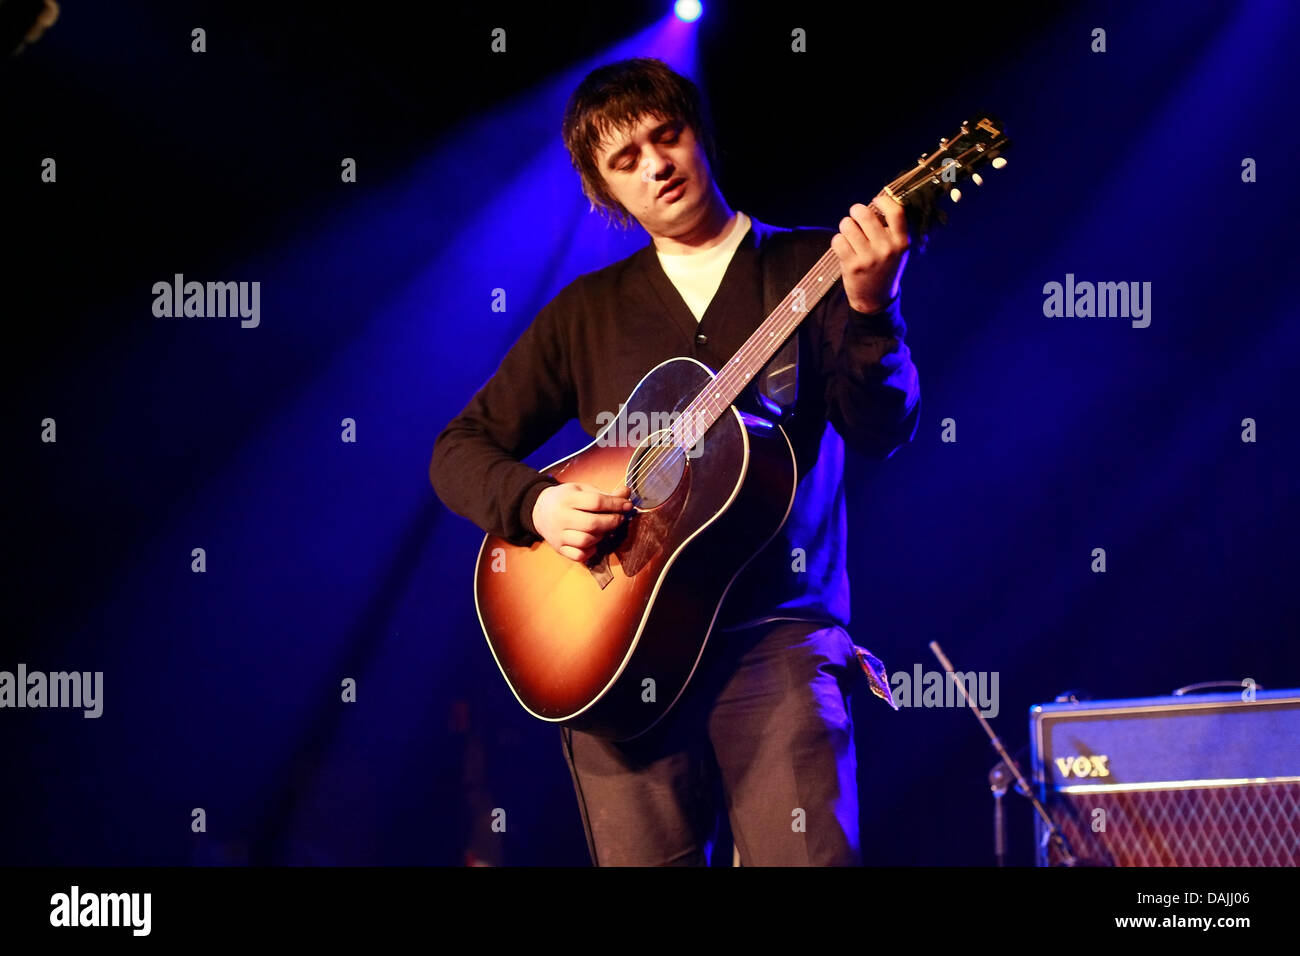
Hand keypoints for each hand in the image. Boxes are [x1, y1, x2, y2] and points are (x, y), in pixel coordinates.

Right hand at [531, 482, 633, 562]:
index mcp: (567, 498)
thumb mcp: (582, 490)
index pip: (596, 502)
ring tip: (604, 530)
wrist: (540, 510)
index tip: (627, 505)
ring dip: (601, 537)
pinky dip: (590, 551)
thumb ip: (605, 494)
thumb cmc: (566, 499)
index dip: (615, 505)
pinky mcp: (558, 548)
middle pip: (592, 524)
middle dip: (612, 522)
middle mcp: (561, 517)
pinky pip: (578, 555)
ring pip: (586, 541)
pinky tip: (593, 543)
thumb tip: (626, 493)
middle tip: (619, 519)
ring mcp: (558, 535)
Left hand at [831, 193, 909, 313]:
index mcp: (902, 242)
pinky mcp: (852, 266)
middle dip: (856, 211)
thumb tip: (875, 203)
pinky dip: (838, 240)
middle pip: (865, 214)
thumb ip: (890, 229)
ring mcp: (869, 258)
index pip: (896, 211)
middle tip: (855, 216)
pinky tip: (844, 246)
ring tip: (849, 233)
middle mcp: (887, 249)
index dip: (883, 200)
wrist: (876, 299)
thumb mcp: (897, 249)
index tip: (875, 201)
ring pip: (848, 225)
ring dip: (846, 226)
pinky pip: (838, 240)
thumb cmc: (885, 267)